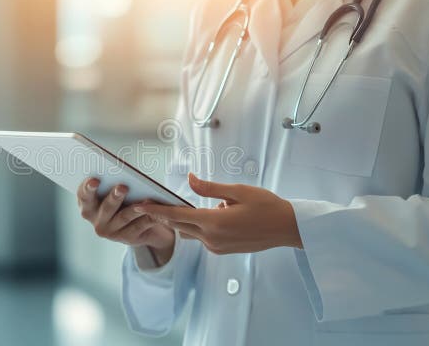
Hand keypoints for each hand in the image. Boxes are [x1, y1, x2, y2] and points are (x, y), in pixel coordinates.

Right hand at [77, 178, 174, 264]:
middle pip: (105, 208)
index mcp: (88, 205)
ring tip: (145, 199)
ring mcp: (112, 232)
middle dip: (114, 197)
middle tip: (123, 187)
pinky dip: (147, 216)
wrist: (140, 225)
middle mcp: (97, 221)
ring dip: (135, 208)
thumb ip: (111, 183)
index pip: (83, 196)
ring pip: (124, 217)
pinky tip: (154, 208)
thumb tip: (120, 169)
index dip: (87, 188)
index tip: (94, 180)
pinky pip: (139, 225)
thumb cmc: (124, 201)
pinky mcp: (128, 238)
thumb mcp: (114, 192)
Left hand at [135, 173, 301, 254]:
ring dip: (183, 220)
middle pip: (179, 225)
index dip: (157, 210)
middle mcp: (212, 238)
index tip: (140, 206)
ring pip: (190, 232)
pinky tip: (214, 212)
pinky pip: (202, 237)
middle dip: (163, 215)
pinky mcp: (222, 250)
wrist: (287, 228)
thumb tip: (190, 179)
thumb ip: (210, 188)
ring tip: (178, 206)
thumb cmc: (267, 207)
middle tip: (148, 204)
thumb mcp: (238, 191)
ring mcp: (217, 246)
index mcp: (214, 222)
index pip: (177, 215)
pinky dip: (199, 225)